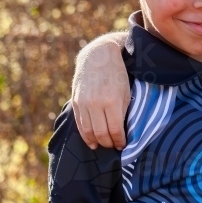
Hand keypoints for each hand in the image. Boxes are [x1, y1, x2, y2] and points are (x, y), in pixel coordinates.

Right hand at [71, 34, 131, 148]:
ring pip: (88, 132)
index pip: (116, 130)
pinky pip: (79, 124)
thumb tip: (121, 133)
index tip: (123, 145)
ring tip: (103, 145)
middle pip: (101, 134)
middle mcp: (96, 103)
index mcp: (112, 101)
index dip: (120, 141)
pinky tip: (91, 141)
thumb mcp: (126, 92)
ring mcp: (84, 103)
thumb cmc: (117, 75)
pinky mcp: (76, 101)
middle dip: (109, 144)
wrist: (98, 56)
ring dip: (97, 142)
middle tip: (114, 146)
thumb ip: (122, 112)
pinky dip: (85, 135)